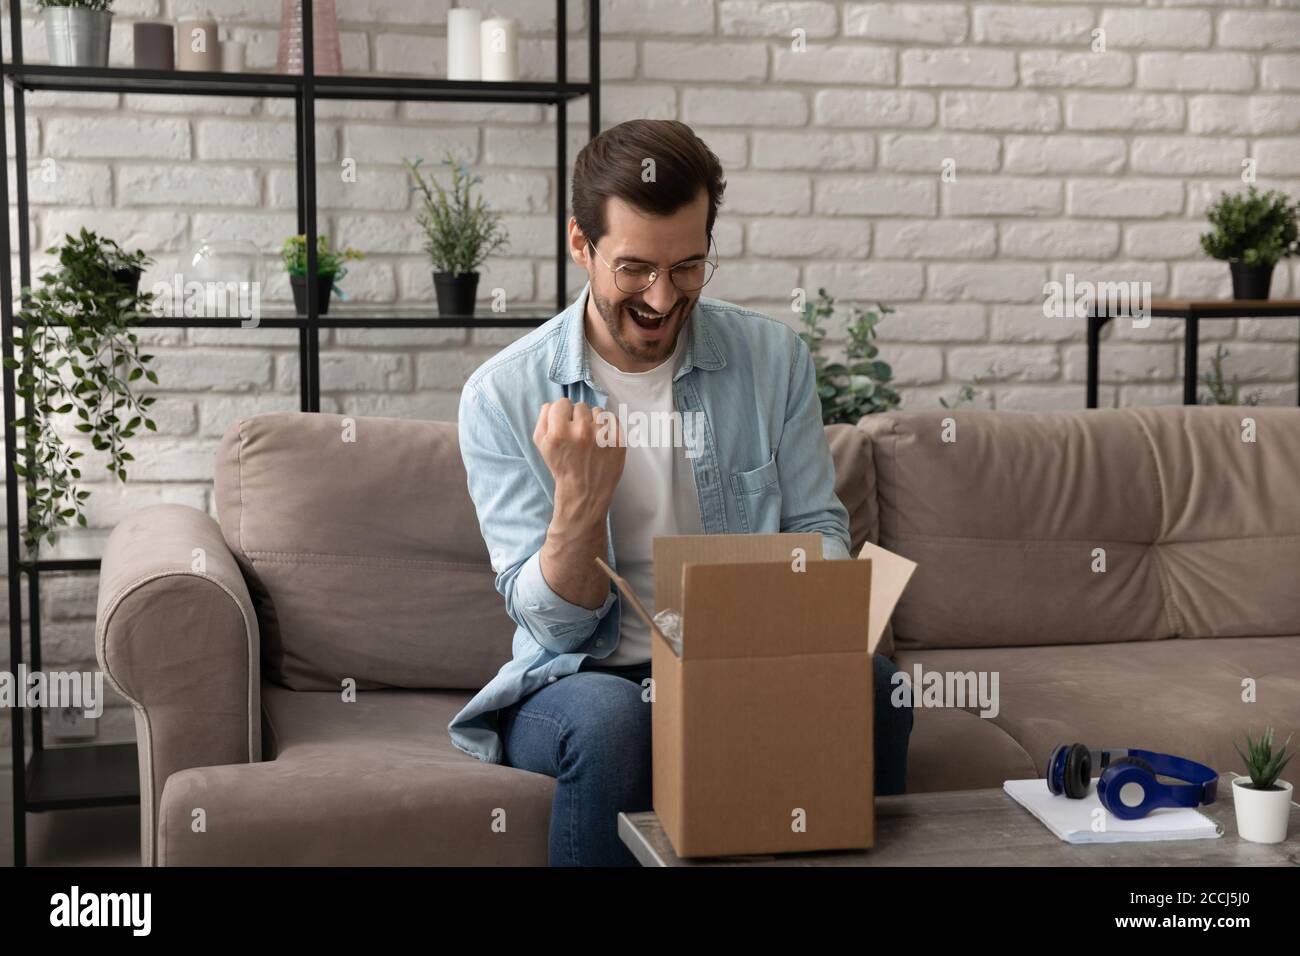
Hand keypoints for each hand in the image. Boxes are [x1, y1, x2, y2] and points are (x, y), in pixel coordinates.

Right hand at [533, 398, 624, 518]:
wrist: (585, 491)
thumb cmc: (562, 467)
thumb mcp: (541, 445)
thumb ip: (543, 419)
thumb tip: (552, 404)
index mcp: (559, 432)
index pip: (562, 403)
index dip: (562, 414)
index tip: (565, 425)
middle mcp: (581, 431)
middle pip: (580, 406)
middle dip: (578, 418)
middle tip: (578, 435)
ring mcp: (602, 435)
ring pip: (597, 411)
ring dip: (594, 421)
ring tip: (591, 438)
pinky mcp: (618, 439)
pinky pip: (613, 418)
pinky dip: (608, 426)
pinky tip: (602, 439)